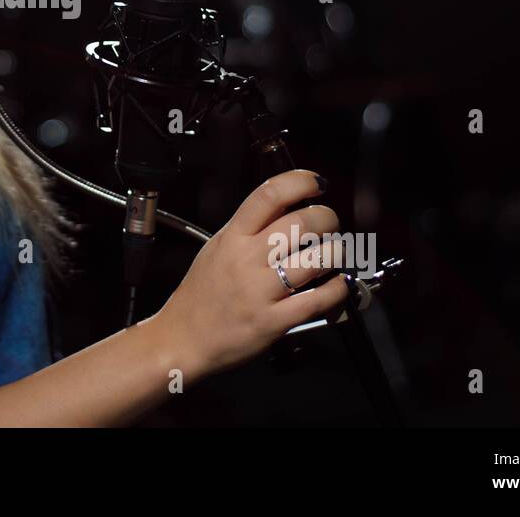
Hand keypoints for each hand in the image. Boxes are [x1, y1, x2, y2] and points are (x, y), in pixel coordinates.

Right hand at [145, 168, 350, 383]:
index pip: (269, 194)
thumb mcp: (216, 249)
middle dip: (327, 218)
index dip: (300, 181)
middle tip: (330, 224)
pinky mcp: (273, 321)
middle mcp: (246, 259)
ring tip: (334, 253)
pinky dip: (336, 289)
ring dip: (336, 252)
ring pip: (316, 259)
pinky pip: (317, 300)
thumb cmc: (200, 295)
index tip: (316, 183)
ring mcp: (260, 291)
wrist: (183, 338)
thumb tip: (286, 208)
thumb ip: (248, 229)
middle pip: (301, 223)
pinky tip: (336, 285)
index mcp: (232, 237)